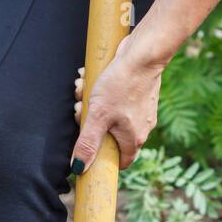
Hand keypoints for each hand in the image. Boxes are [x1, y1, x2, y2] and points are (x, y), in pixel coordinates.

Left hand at [71, 32, 163, 172]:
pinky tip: (93, 80)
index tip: (88, 150)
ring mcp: (142, 110)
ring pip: (110, 115)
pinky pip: (117, 100)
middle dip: (91, 124)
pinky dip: (103, 92)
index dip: (103, 159)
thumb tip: (78, 168)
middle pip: (111, 136)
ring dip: (93, 105)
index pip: (120, 162)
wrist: (143, 53)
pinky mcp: (139, 94)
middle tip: (81, 111)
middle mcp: (142, 128)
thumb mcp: (98, 116)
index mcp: (134, 139)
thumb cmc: (121, 85)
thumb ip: (88, 143)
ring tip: (83, 91)